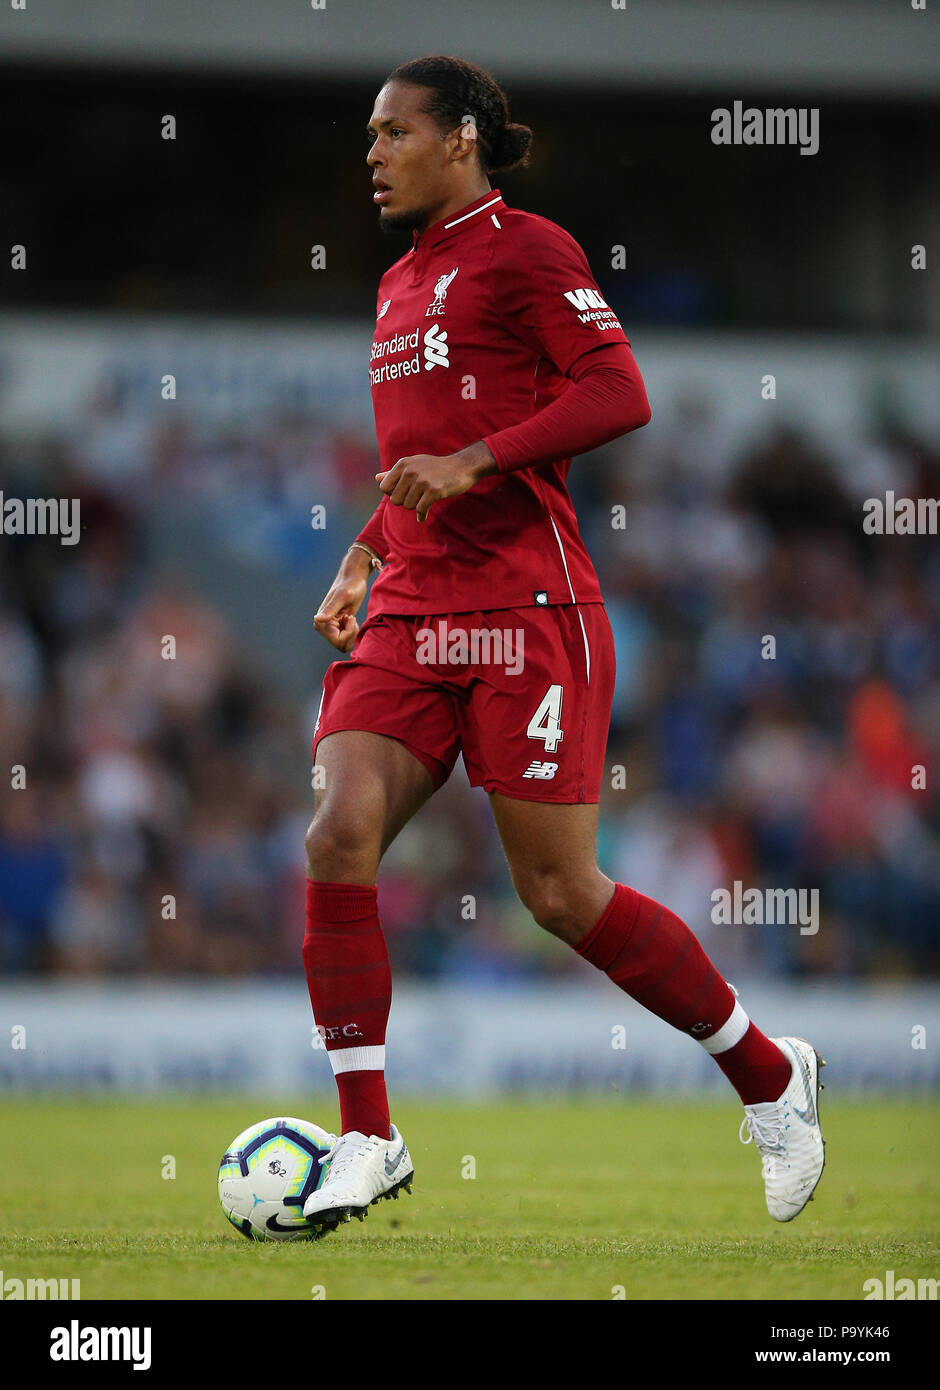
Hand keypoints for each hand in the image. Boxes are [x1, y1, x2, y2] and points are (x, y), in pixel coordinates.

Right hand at [313, 551, 369, 651]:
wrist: (353, 579)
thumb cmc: (350, 585)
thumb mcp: (343, 597)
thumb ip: (331, 609)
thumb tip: (317, 620)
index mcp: (321, 621)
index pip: (337, 640)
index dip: (348, 632)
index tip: (351, 616)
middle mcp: (322, 627)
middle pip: (340, 644)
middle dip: (350, 633)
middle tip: (351, 617)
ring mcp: (329, 628)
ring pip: (343, 644)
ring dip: (351, 633)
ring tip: (350, 617)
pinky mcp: (336, 628)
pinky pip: (346, 640)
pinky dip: (352, 632)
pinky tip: (350, 619)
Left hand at [376, 441, 496, 522]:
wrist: (462, 467)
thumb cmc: (436, 468)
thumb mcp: (414, 465)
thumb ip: (394, 473)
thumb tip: (376, 479)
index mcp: (403, 464)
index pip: (384, 488)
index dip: (393, 494)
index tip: (406, 492)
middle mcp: (410, 471)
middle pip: (395, 499)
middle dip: (405, 502)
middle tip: (417, 497)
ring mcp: (422, 480)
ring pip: (407, 506)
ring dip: (415, 507)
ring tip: (424, 499)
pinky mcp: (433, 491)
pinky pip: (420, 509)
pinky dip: (421, 514)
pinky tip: (424, 514)